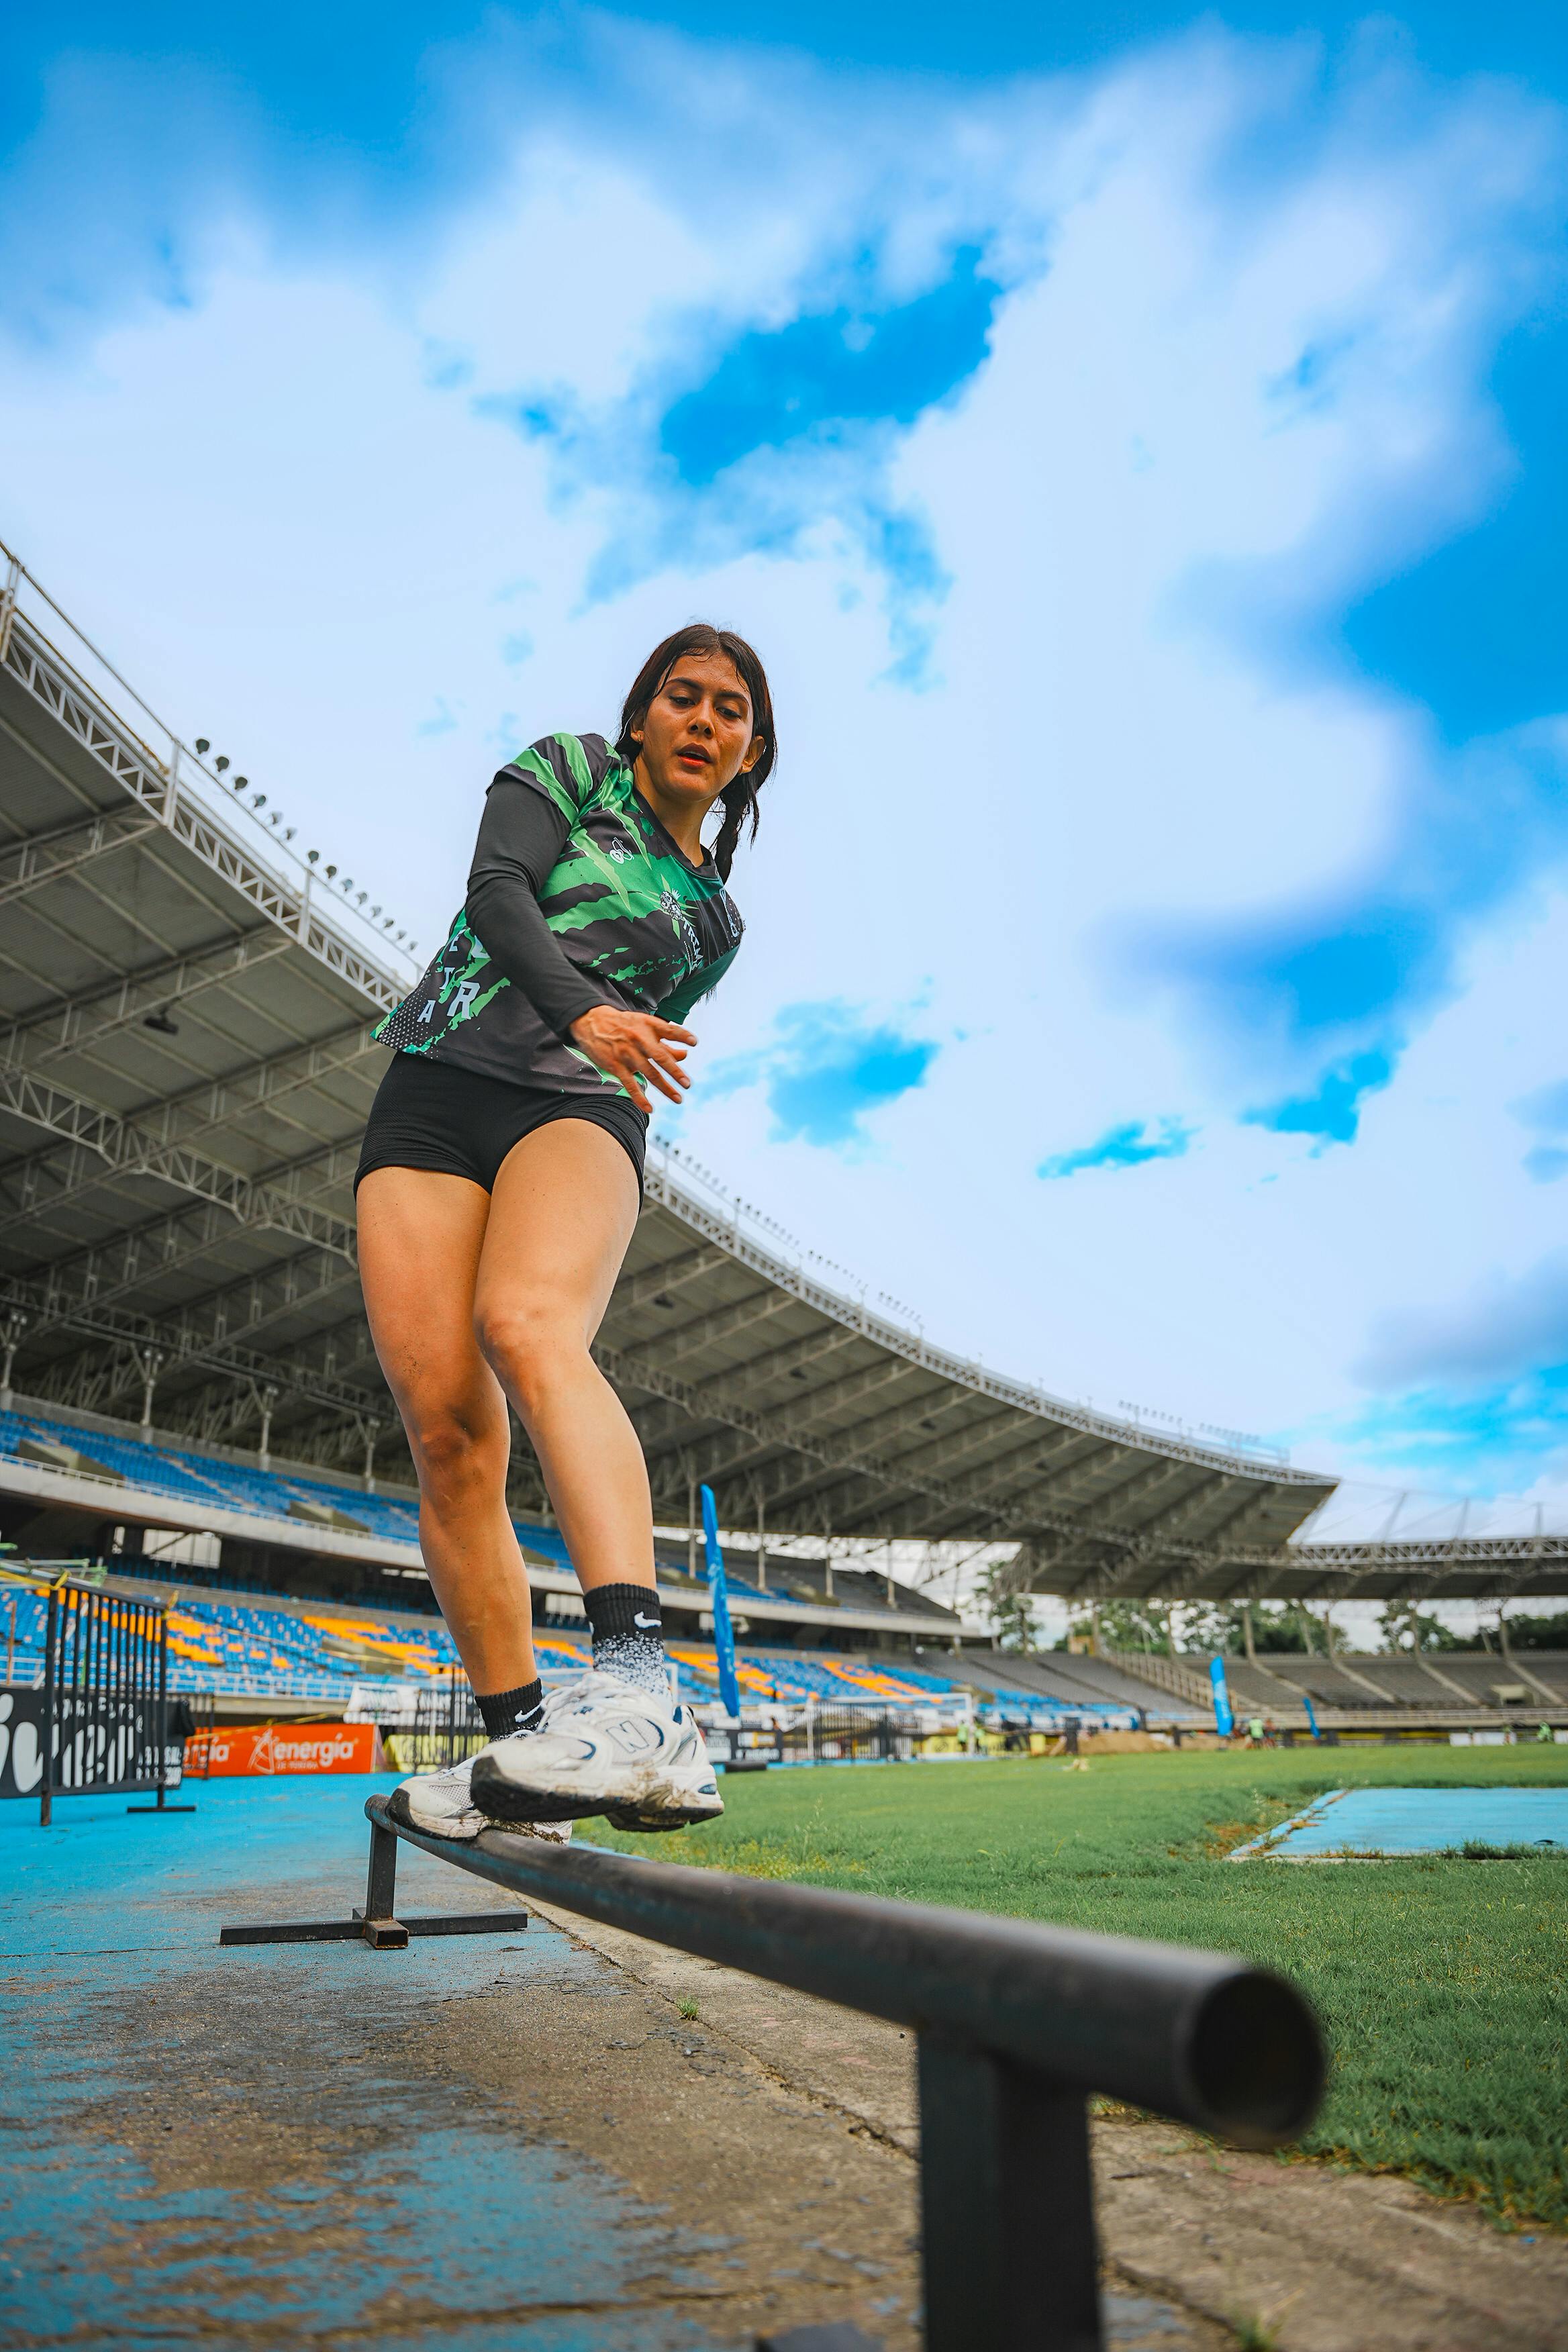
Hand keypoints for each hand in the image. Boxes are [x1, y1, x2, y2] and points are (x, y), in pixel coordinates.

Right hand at [568, 1004, 694, 1115]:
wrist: (593, 1023)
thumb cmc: (625, 1026)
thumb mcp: (646, 1027)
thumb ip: (666, 1041)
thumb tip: (686, 1055)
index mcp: (648, 1026)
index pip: (669, 1030)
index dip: (682, 1035)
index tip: (694, 1043)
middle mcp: (639, 1039)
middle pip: (660, 1056)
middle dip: (675, 1071)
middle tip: (687, 1084)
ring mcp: (627, 1054)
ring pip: (649, 1073)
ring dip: (664, 1087)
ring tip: (678, 1099)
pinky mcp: (616, 1066)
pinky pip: (630, 1084)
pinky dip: (640, 1097)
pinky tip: (650, 1108)